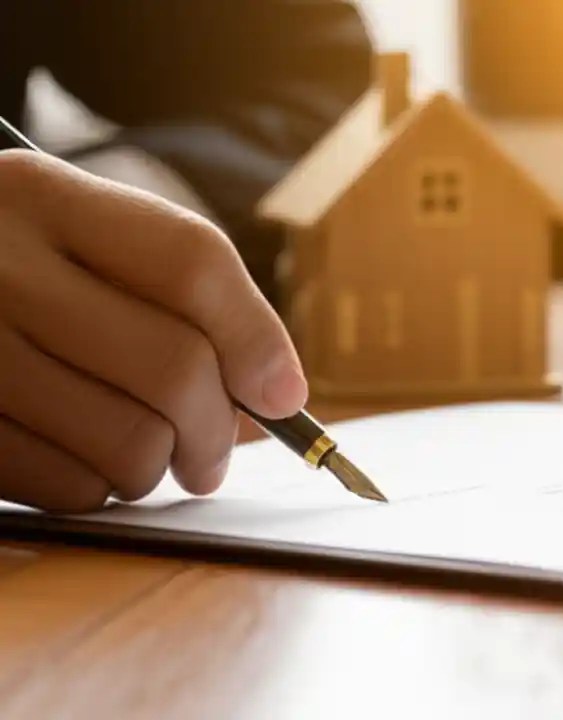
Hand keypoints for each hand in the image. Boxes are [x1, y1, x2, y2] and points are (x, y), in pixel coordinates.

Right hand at [0, 150, 305, 510]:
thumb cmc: (7, 270)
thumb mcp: (70, 238)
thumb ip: (170, 292)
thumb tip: (277, 394)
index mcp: (37, 194)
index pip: (191, 262)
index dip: (257, 336)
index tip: (285, 393)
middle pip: (174, 365)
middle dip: (218, 429)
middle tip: (214, 454)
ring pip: (129, 441)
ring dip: (160, 466)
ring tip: (149, 456)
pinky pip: (67, 488)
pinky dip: (97, 490)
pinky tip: (82, 462)